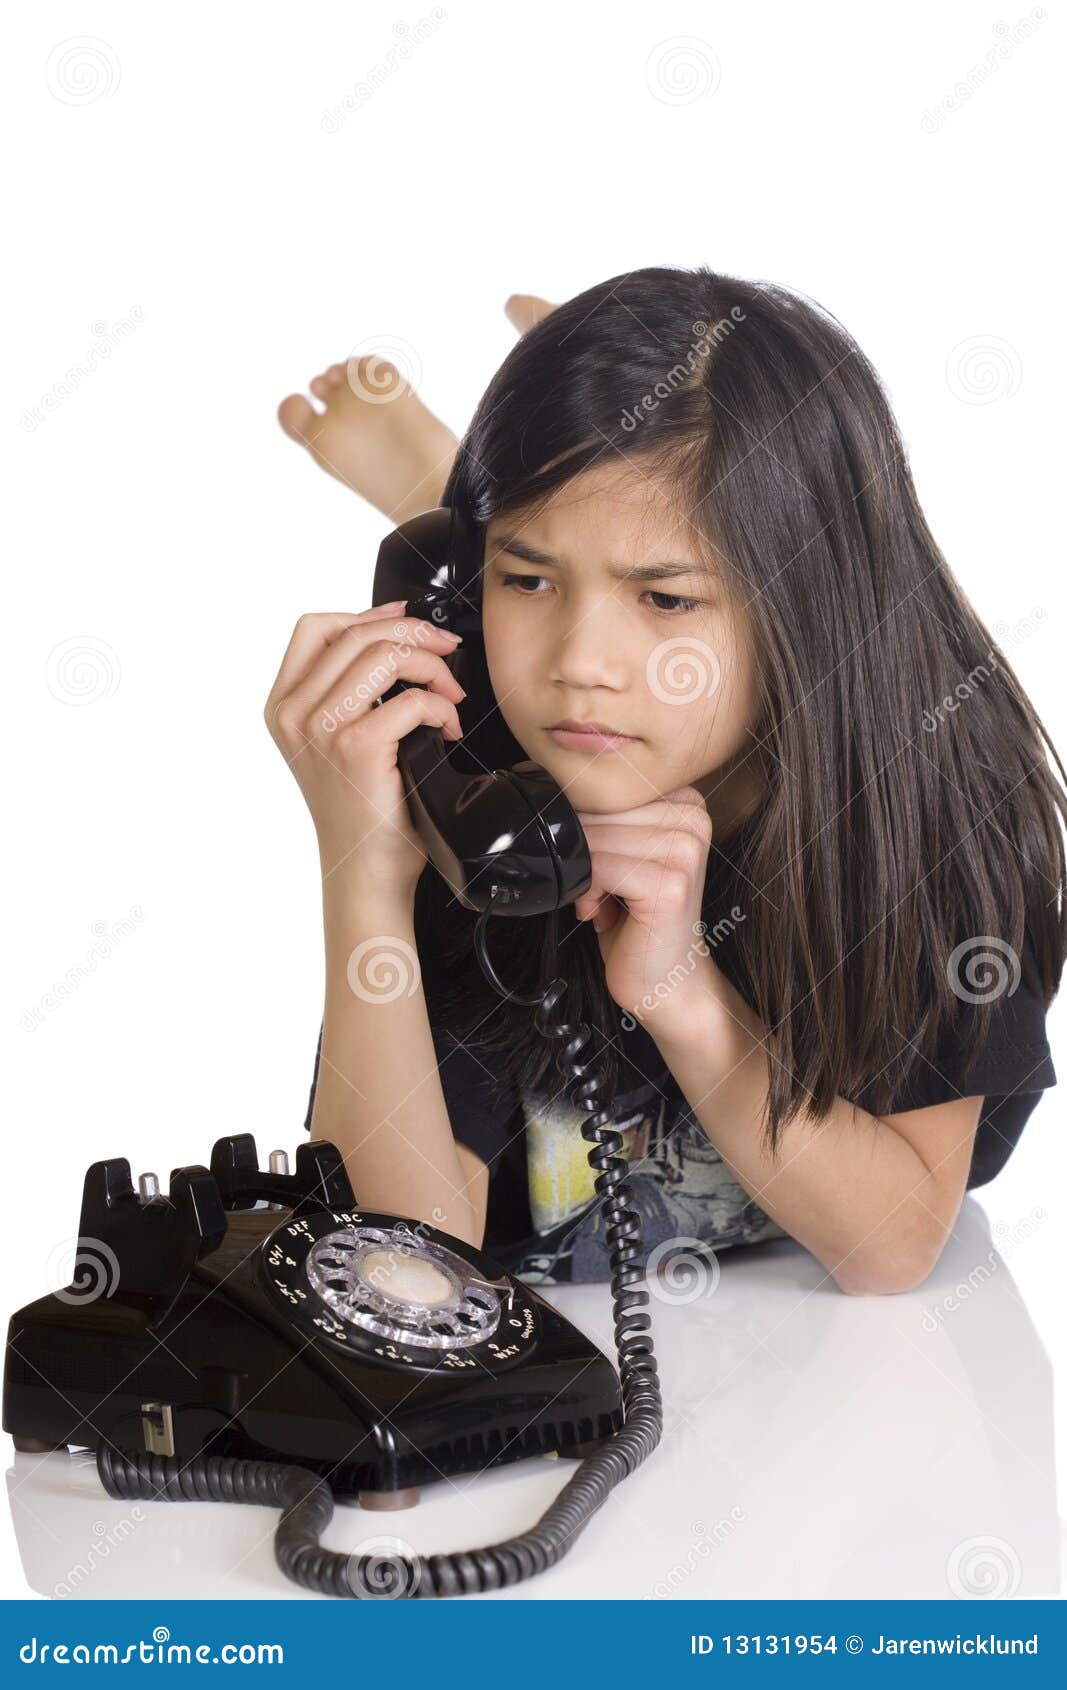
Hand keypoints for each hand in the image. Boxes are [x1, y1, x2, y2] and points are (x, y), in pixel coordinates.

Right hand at [263, 604, 465, 894]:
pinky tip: (448, 729)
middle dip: (415, 635)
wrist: (365, 870)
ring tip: (451, 695)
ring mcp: (322, 729)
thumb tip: (395, 631)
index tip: (409, 622)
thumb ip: (350, 688)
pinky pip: (412, 699)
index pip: (315, 628)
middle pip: (356, 633)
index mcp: (283, 706)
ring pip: (384, 656)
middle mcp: (294, 714)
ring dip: (432, 667)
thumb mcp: (338, 739)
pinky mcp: (357, 747)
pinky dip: (442, 707)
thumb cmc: (363, 808)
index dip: (368, 614)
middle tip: (448, 653)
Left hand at [573, 787, 714, 1029]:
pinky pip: (597, 867)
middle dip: (581, 852)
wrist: (666, 978)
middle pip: (598, 811)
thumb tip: (548, 792)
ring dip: (583, 874)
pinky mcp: (670, 883)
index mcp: (684, 800)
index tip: (592, 860)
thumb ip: (602, 820)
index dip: (582, 824)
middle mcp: (692, 816)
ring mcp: (684, 849)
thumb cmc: (637, 919)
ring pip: (593, 838)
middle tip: (598, 889)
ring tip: (602, 900)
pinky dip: (587, 891)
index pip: (605, 787)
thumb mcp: (622, 854)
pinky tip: (603, 912)